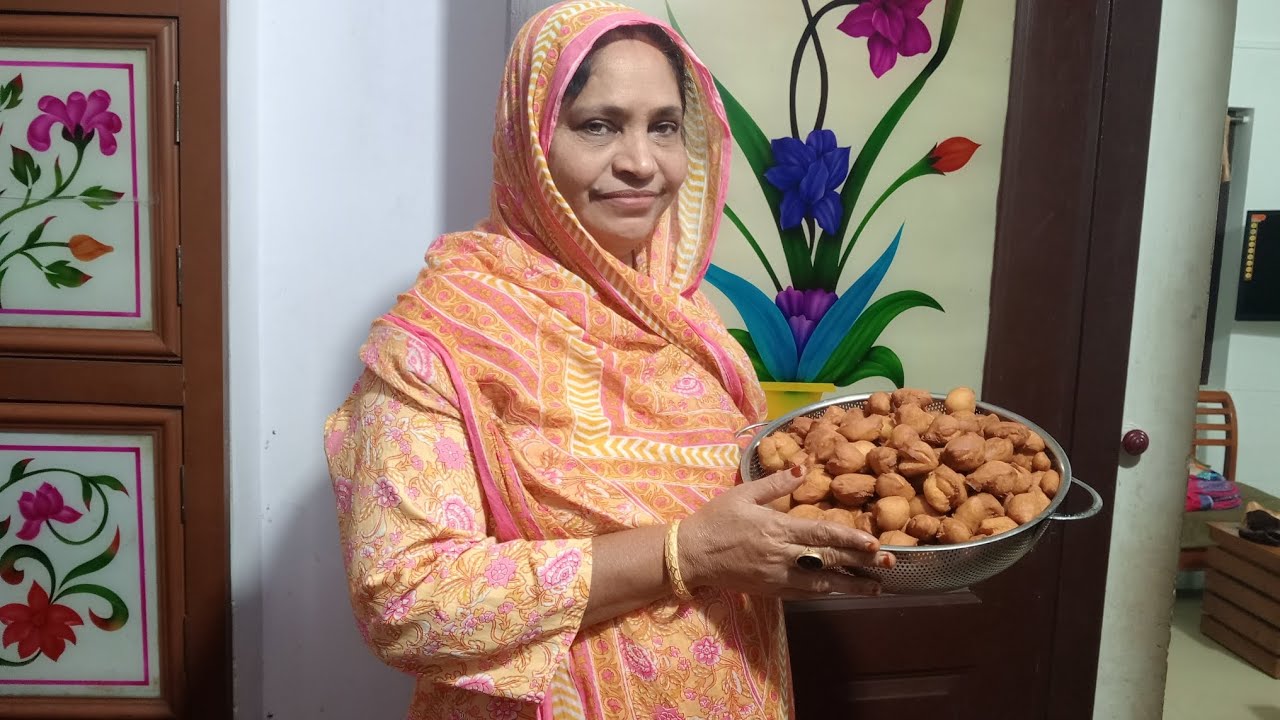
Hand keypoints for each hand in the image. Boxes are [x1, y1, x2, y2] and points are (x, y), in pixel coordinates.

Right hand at [679, 467, 894, 598]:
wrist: (691, 554)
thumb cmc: (715, 520)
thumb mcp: (743, 494)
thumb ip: (776, 483)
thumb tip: (804, 468)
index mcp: (776, 528)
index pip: (821, 535)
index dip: (850, 540)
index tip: (874, 544)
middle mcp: (781, 555)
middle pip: (828, 561)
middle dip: (861, 564)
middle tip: (890, 564)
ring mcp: (777, 576)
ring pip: (821, 582)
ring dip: (850, 585)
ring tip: (876, 587)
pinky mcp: (771, 590)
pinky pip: (804, 593)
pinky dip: (825, 591)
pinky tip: (840, 590)